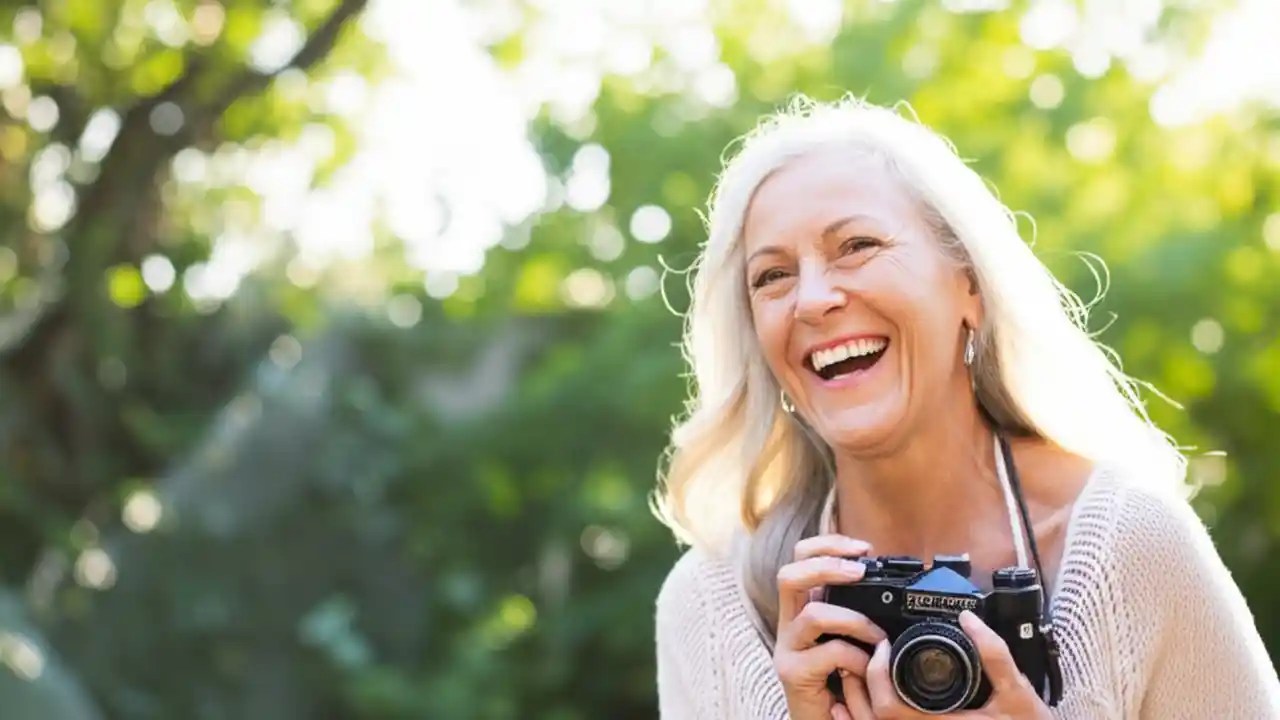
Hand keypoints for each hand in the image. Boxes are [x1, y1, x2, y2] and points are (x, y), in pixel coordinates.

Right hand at [773, 534, 886, 719]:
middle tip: (861, 571)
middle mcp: (789, 624)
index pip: (800, 559)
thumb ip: (860, 614)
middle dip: (828, 564)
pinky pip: (829, 653)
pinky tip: (867, 668)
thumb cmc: (844, 684)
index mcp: (803, 608)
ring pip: (812, 613)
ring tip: (877, 635)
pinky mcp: (794, 674)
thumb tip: (892, 585)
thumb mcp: (853, 639)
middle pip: (789, 575)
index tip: (863, 548)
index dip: (828, 544)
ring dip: (853, 619)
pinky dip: (857, 657)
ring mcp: (788, 649)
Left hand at [853, 610, 1053, 719]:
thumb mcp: (1018, 692)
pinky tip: (858, 704)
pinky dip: (866, 719)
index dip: (876, 675)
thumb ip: (995, 655)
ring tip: (856, 673)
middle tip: (865, 655)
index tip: (883, 647)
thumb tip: (969, 619)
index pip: (889, 709)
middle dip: (859, 685)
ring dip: (858, 703)